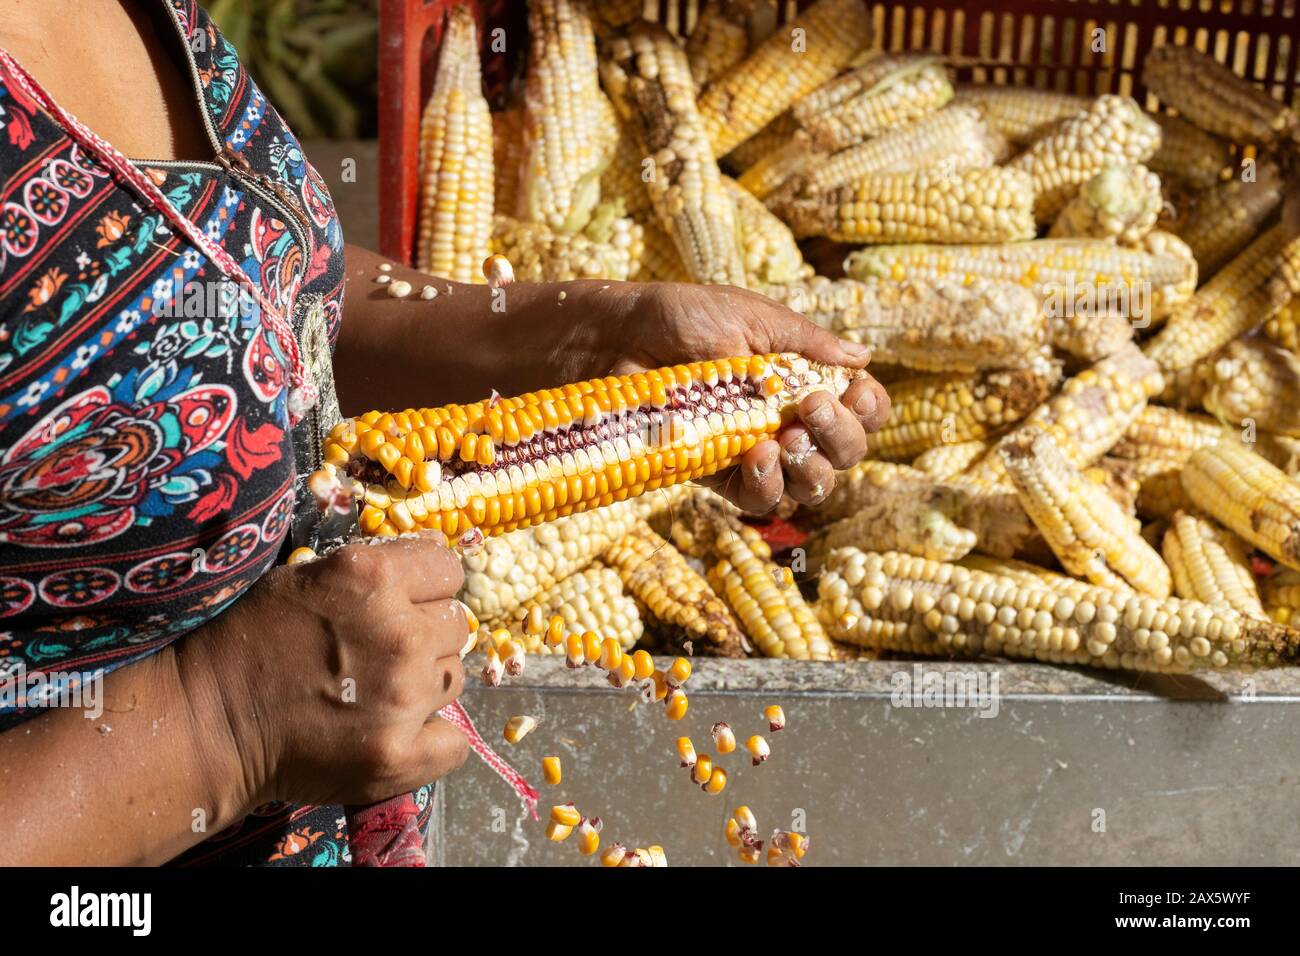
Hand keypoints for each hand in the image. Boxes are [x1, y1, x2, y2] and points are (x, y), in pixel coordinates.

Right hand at [184, 534, 469, 808]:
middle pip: (457, 625)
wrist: (208, 723)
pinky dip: (431, 739)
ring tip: (377, 692)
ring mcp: (403, 697)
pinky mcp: (399, 754)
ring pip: (454, 678)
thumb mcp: (309, 576)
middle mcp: (399, 634)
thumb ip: (377, 567)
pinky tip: (395, 733)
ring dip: (426, 683)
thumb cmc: (250, 641)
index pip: (449, 569)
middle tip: (382, 652)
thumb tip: (436, 553)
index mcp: (373, 579)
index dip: (430, 585)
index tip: (407, 601)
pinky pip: (454, 742)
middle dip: (427, 634)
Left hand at [608, 282, 890, 512]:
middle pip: (844, 454)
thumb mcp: (751, 317)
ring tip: (785, 439)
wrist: (617, 339)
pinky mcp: (718, 477)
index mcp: (804, 379)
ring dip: (811, 468)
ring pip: (810, 486)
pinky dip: (768, 484)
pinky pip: (759, 499)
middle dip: (841, 437)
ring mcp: (755, 453)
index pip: (859, 408)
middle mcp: (788, 421)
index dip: (869, 409)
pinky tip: (756, 455)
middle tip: (813, 409)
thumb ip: (806, 342)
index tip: (855, 393)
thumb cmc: (681, 317)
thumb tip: (863, 357)